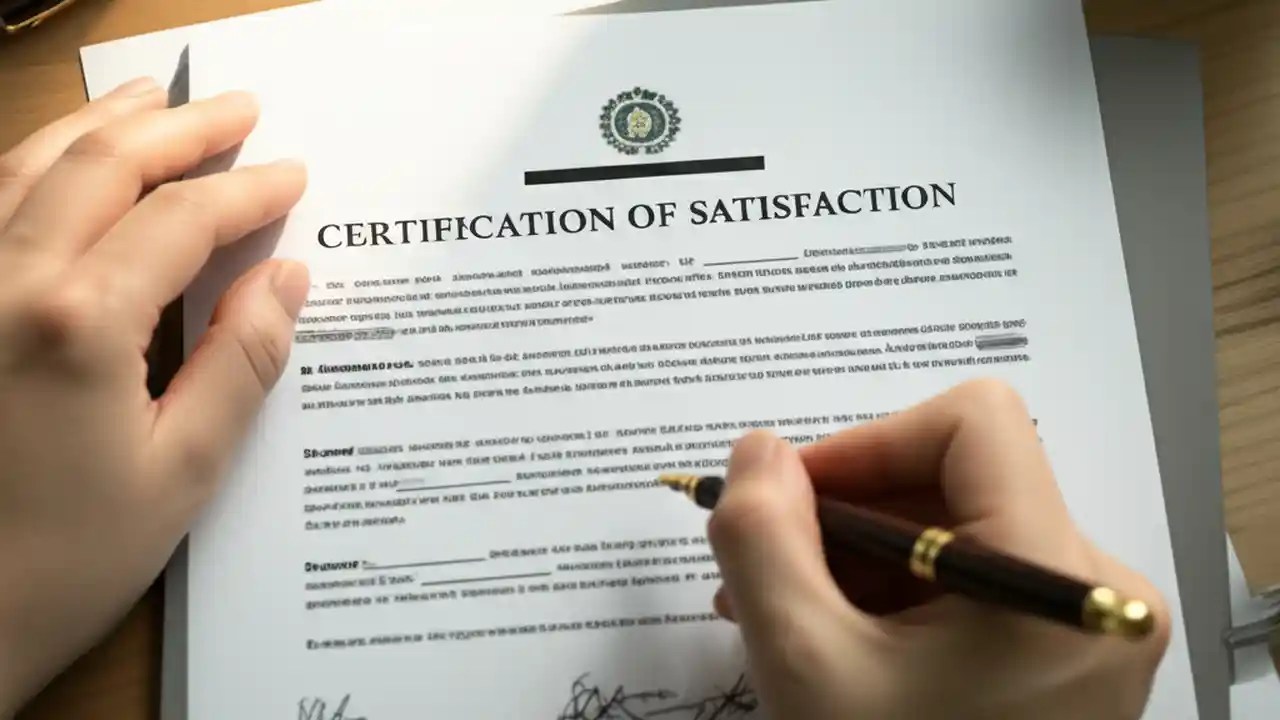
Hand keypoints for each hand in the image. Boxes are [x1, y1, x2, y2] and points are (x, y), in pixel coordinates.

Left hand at [0, 77, 308, 713]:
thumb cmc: (66, 559)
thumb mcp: (183, 472)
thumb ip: (239, 363)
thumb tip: (284, 277)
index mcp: (79, 323)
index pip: (180, 220)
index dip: (245, 189)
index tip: (291, 175)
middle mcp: (6, 282)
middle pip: (103, 164)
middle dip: (180, 128)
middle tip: (240, 109)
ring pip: (30, 164)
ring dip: (101, 124)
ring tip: (155, 100)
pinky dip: (36, 161)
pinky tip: (65, 159)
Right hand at [707, 379, 1170, 719]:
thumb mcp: (805, 663)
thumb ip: (763, 541)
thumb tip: (758, 449)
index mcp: (1060, 577)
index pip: (971, 424)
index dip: (867, 442)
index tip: (787, 500)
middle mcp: (1096, 589)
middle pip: (957, 481)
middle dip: (843, 513)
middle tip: (759, 562)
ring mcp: (1082, 627)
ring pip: (954, 532)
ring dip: (853, 557)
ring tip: (772, 607)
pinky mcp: (1060, 656)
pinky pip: (967, 584)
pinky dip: (890, 597)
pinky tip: (825, 634)